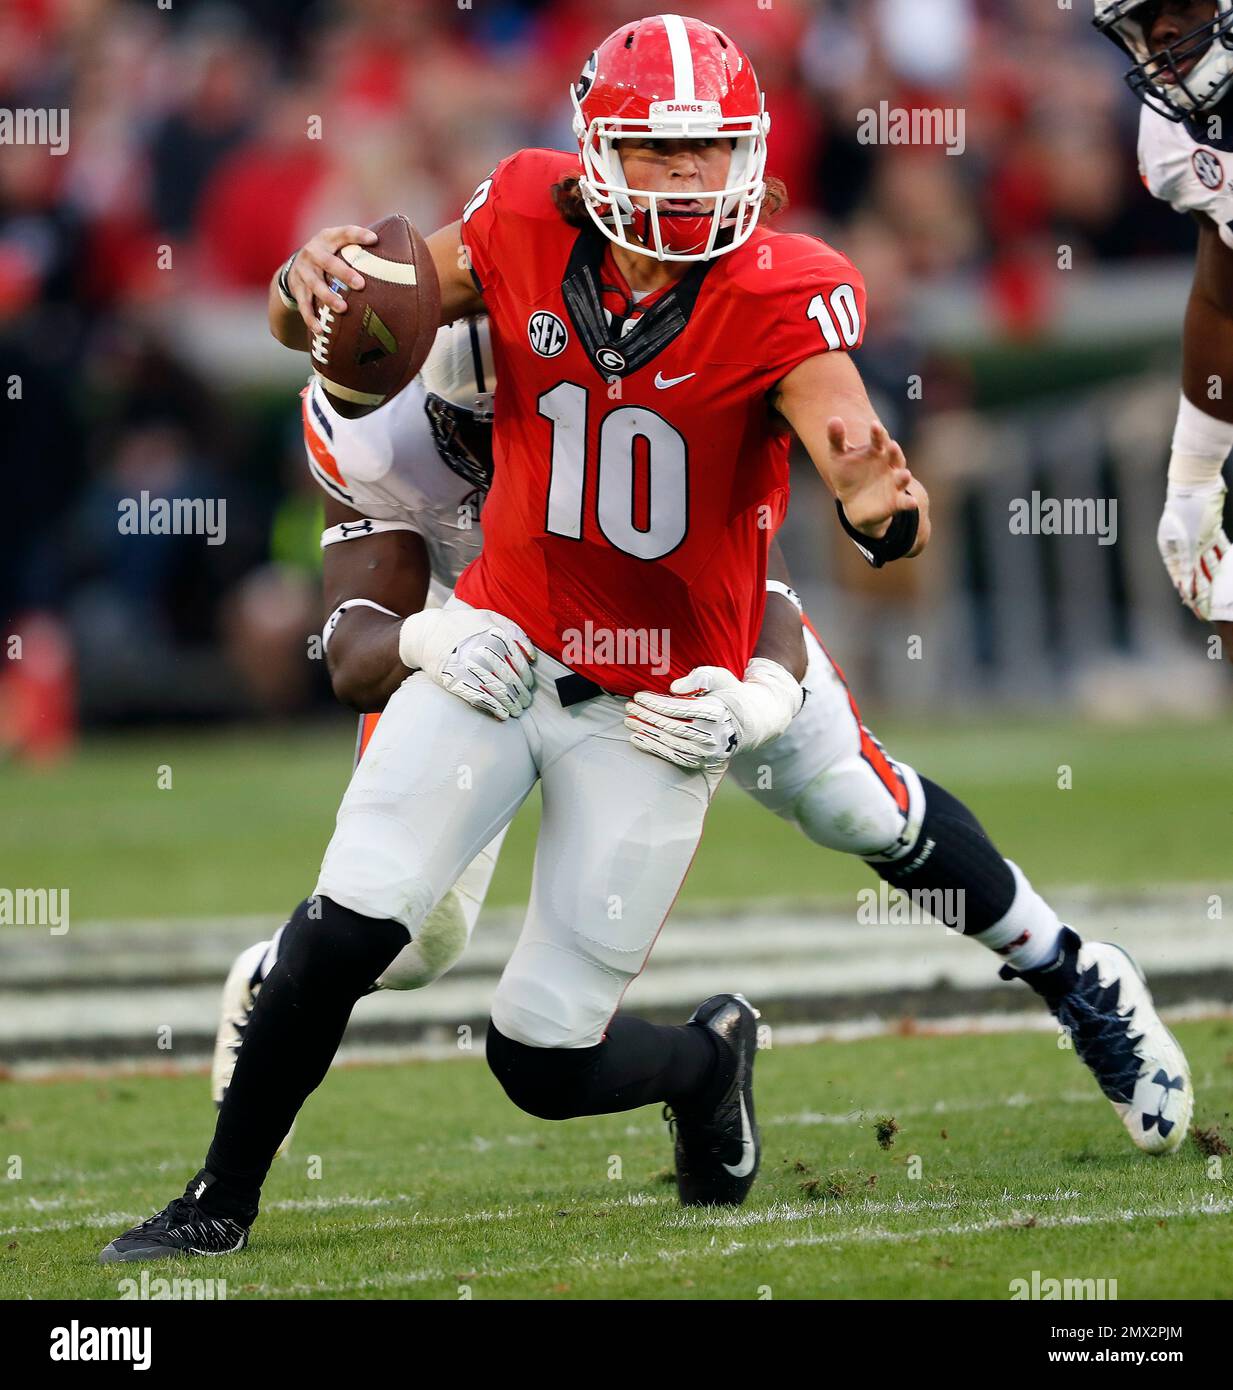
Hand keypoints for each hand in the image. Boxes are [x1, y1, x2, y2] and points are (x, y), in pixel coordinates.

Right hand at [286, 225, 378, 335]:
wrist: (295, 265)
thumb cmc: (330, 255)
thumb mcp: (339, 244)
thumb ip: (360, 246)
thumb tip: (399, 250)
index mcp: (327, 238)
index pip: (344, 233)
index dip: (358, 235)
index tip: (374, 240)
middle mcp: (313, 252)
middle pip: (328, 262)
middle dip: (343, 273)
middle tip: (360, 284)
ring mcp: (303, 271)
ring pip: (315, 285)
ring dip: (328, 297)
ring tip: (342, 309)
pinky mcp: (297, 288)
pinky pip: (304, 305)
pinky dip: (311, 319)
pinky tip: (321, 330)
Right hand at [399, 607, 535, 719]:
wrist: (427, 634)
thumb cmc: (462, 625)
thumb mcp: (489, 617)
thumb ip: (513, 631)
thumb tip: (531, 657)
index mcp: (495, 637)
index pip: (520, 664)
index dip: (527, 678)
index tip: (528, 685)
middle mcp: (485, 653)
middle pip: (512, 680)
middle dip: (521, 694)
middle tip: (525, 702)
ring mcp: (471, 669)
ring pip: (500, 692)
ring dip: (511, 704)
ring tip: (517, 710)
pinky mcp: (458, 682)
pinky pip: (482, 699)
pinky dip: (495, 708)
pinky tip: (502, 714)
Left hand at [624, 659, 803, 771]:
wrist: (752, 722)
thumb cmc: (730, 693)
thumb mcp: (720, 677)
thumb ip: (698, 677)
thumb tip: (672, 688)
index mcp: (716, 711)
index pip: (678, 708)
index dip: (655, 702)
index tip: (638, 696)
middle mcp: (713, 734)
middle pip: (670, 726)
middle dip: (646, 716)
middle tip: (629, 707)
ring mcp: (708, 751)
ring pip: (669, 742)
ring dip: (646, 732)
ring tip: (629, 721)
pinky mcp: (703, 761)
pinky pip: (673, 756)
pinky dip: (653, 747)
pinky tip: (638, 738)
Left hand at [827, 418, 915, 538]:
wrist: (853, 503)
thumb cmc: (848, 474)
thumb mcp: (839, 457)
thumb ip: (836, 439)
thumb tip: (834, 419)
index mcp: (877, 451)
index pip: (879, 439)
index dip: (877, 433)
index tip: (874, 425)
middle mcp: (889, 465)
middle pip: (895, 456)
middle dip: (895, 452)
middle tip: (892, 445)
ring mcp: (894, 482)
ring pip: (902, 477)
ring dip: (904, 476)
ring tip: (905, 474)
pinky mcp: (895, 501)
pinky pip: (904, 501)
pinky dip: (909, 502)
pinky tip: (911, 503)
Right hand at [1156, 482, 1231, 620]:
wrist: (1196, 483)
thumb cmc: (1185, 511)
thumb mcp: (1185, 541)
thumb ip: (1187, 565)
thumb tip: (1186, 589)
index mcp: (1170, 550)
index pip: (1181, 578)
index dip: (1189, 595)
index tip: (1196, 611)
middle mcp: (1183, 547)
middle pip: (1194, 573)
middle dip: (1201, 592)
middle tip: (1208, 611)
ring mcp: (1197, 539)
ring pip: (1207, 563)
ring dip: (1214, 579)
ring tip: (1220, 595)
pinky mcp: (1210, 530)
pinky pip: (1218, 549)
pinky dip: (1223, 560)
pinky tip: (1229, 570)